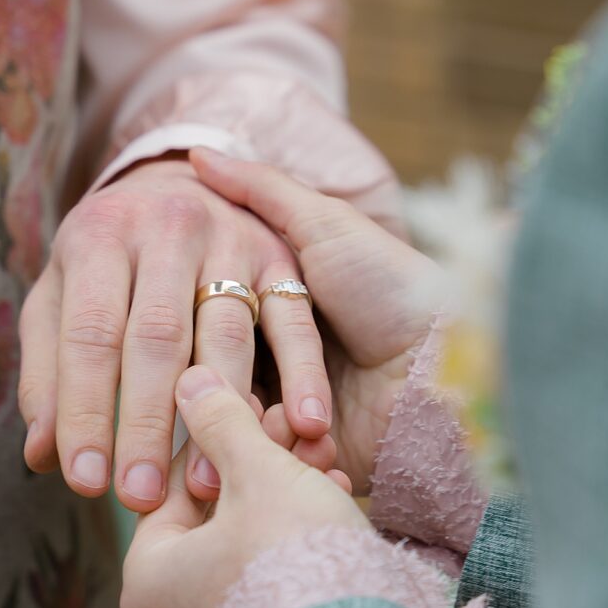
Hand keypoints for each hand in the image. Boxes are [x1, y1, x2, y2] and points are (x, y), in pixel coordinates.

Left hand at [19, 158, 331, 510]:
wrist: (178, 182)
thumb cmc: (111, 257)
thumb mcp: (62, 293)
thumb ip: (49, 367)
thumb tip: (43, 455)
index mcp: (101, 234)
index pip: (89, 335)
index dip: (85, 412)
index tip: (85, 483)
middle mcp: (168, 230)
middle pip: (156, 336)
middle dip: (148, 424)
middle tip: (141, 498)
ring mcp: (233, 240)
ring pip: (225, 333)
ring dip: (220, 412)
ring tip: (208, 485)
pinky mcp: (282, 257)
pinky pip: (294, 320)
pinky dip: (303, 375)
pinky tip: (302, 426)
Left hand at [121, 366, 364, 607]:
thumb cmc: (295, 559)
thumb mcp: (257, 472)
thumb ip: (221, 422)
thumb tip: (190, 380)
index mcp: (148, 579)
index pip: (177, 484)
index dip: (222, 435)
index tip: (258, 405)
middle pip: (218, 511)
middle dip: (265, 463)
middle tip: (298, 429)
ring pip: (250, 539)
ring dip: (288, 490)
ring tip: (325, 459)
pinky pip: (272, 573)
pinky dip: (298, 535)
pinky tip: (334, 498)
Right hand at [191, 149, 443, 493]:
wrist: (442, 361)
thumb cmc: (389, 287)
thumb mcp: (327, 224)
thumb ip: (262, 191)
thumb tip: (198, 152)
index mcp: (275, 303)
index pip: (208, 318)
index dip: (185, 330)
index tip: (164, 335)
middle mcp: (279, 356)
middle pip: (215, 374)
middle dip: (208, 388)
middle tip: (200, 390)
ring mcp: (295, 404)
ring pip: (237, 420)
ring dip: (243, 421)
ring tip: (267, 415)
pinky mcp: (313, 449)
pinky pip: (272, 456)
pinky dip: (279, 449)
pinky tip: (301, 437)